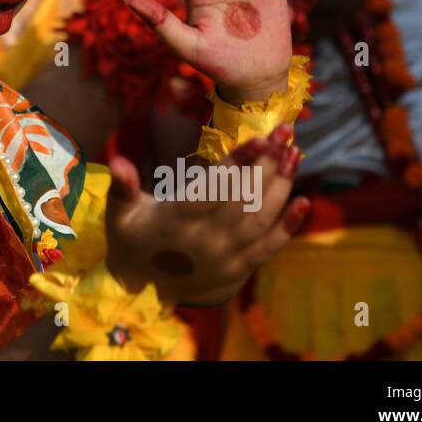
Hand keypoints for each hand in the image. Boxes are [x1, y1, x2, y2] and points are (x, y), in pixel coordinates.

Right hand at [103, 129, 310, 305]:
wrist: (141, 290)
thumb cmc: (130, 239)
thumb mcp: (119, 213)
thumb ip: (121, 186)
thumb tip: (117, 162)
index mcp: (176, 222)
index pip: (213, 189)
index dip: (238, 163)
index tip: (261, 137)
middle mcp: (205, 241)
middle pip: (244, 198)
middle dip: (267, 163)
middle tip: (285, 132)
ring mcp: (225, 259)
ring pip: (261, 219)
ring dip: (281, 186)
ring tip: (294, 154)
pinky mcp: (239, 271)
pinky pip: (269, 248)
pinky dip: (288, 226)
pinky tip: (304, 202)